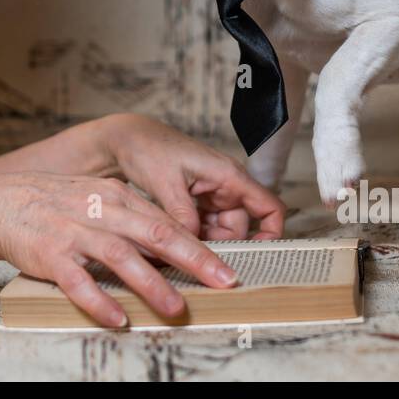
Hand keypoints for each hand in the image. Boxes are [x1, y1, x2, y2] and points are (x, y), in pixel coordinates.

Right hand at [0, 171, 241, 327]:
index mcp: (117, 197)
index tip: (227, 268)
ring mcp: (75, 232)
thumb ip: (133, 218)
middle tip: (223, 281)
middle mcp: (101, 212)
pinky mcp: (52, 254)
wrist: (2, 203)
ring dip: (151, 283)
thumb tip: (174, 244)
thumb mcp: (99, 200)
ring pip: (120, 256)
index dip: (199, 245)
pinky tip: (118, 318)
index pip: (166, 222)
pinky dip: (99, 300)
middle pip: (154, 233)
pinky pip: (78, 281)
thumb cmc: (58, 204)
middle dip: (192, 259)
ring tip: (176, 308)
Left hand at [96, 113, 285, 240]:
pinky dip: (193, 237)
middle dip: (223, 245)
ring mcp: (212, 194)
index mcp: (228, 175)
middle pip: (241, 227)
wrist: (127, 139)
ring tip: (180, 251)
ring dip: (205, 243)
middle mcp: (225, 185)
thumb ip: (182, 214)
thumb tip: (194, 245)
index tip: (258, 255)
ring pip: (221, 230)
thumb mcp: (165, 182)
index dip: (272, 233)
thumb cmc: (148, 148)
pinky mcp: (197, 201)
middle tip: (197, 259)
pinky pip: (204, 227)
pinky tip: (175, 243)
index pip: (269, 206)